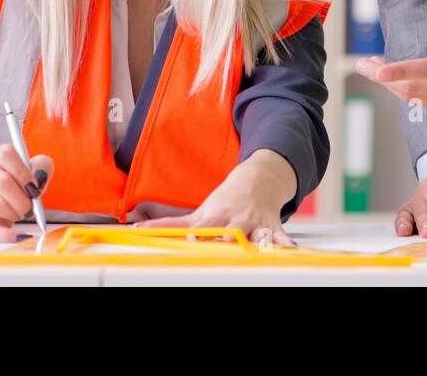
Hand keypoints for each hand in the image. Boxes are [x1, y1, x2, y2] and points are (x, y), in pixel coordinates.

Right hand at [0, 144, 52, 242]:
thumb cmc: (9, 186)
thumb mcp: (27, 172)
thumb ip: (41, 168)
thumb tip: (43, 174)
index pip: (6, 155)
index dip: (24, 174)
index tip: (34, 188)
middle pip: (2, 183)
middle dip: (22, 199)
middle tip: (29, 207)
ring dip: (15, 213)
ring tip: (18, 214)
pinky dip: (8, 233)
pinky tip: (19, 235)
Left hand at [132, 149, 296, 247]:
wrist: (258, 179)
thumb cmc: (226, 198)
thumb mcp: (201, 210)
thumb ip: (171, 223)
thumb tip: (138, 229)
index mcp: (215, 216)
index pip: (205, 226)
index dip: (200, 232)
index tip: (195, 237)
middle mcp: (235, 219)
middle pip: (231, 232)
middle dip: (229, 238)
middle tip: (226, 244)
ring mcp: (254, 222)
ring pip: (256, 234)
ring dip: (256, 242)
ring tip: (258, 248)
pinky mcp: (271, 226)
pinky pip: (279, 236)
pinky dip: (284, 242)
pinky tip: (288, 248)